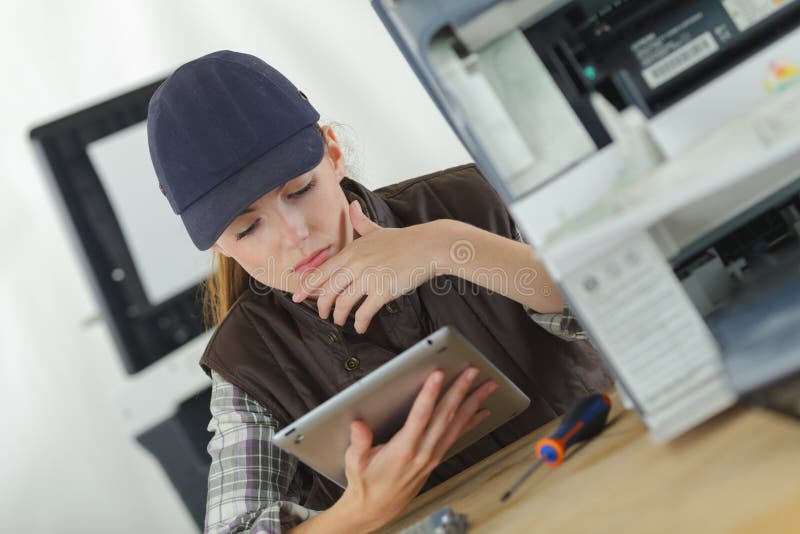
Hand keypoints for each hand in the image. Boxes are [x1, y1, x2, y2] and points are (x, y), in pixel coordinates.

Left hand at [292, 200, 449, 332]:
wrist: (428, 246)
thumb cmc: (404, 240)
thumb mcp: (377, 230)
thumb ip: (360, 222)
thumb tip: (352, 206)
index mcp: (351, 251)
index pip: (322, 271)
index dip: (307, 286)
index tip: (298, 296)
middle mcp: (356, 264)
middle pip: (328, 290)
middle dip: (323, 306)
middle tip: (324, 314)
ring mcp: (369, 277)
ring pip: (344, 303)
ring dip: (340, 316)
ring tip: (342, 321)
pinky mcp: (383, 290)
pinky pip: (364, 312)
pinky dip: (360, 322)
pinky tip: (361, 326)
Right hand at [334, 367, 495, 531]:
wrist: (377, 508)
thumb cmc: (366, 483)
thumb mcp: (355, 462)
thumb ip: (358, 442)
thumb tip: (358, 425)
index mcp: (403, 450)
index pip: (420, 416)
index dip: (430, 394)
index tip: (438, 375)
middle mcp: (422, 452)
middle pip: (445, 416)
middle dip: (460, 391)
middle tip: (472, 372)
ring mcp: (432, 455)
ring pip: (457, 424)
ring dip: (473, 403)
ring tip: (487, 387)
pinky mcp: (436, 458)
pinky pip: (457, 436)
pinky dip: (471, 422)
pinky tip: (482, 411)